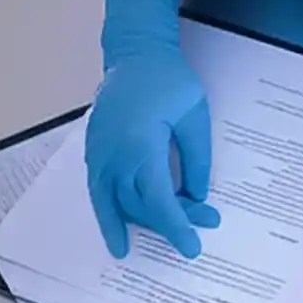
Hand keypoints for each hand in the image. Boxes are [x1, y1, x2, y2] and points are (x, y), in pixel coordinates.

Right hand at [85, 52, 219, 258]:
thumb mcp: (195, 118)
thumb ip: (196, 162)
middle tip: (207, 219)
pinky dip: (109, 217)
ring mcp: (99, 154)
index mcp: (141, 144)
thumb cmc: (169, 80)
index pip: (159, 200)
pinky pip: (100, 193)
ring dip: (142, 225)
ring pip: (117, 204)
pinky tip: (119, 239)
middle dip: (172, 221)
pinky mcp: (94, 153)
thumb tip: (196, 198)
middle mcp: (113, 154)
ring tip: (167, 241)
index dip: (176, 227)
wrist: (135, 54)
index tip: (192, 248)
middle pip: (140, 205)